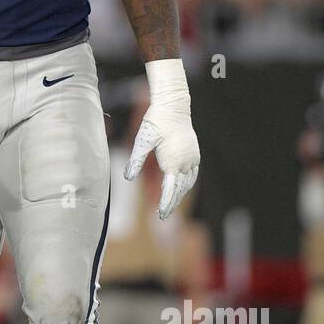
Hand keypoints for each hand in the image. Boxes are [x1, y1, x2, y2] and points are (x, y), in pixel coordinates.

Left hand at [125, 100, 199, 219]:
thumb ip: (136, 160)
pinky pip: (192, 175)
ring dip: (180, 195)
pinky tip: (180, 188)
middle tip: (162, 216)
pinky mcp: (195, 154)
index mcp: (173, 161)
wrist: (173, 107)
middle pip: (180, 190)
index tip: (160, 215)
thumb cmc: (155, 122)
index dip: (165, 204)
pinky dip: (187, 185)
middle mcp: (186, 162)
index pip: (170, 189)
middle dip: (172, 203)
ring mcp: (193, 158)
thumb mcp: (142, 140)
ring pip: (188, 183)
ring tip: (170, 205)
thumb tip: (128, 178)